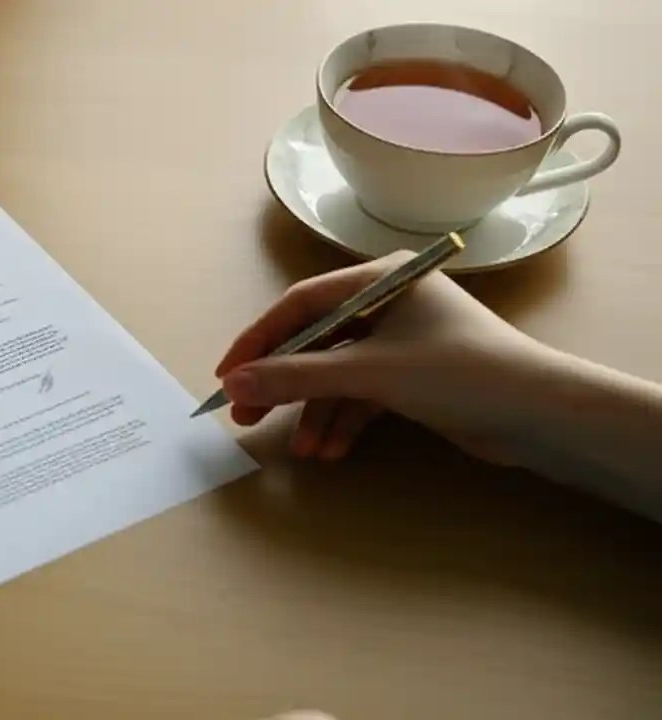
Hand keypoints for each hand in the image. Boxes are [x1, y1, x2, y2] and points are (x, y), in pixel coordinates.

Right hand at [215, 252, 550, 464]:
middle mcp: (388, 303)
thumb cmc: (458, 373)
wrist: (538, 414)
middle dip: (283, 383)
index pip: (301, 304)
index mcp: (380, 279)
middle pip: (315, 340)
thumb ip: (297, 377)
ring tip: (303, 450)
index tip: (227, 375)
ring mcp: (400, 341)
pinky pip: (361, 394)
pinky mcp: (412, 377)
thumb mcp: (370, 373)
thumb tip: (234, 384)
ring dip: (316, 412)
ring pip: (337, 373)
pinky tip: (331, 451)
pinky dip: (344, 420)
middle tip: (245, 416)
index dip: (259, 340)